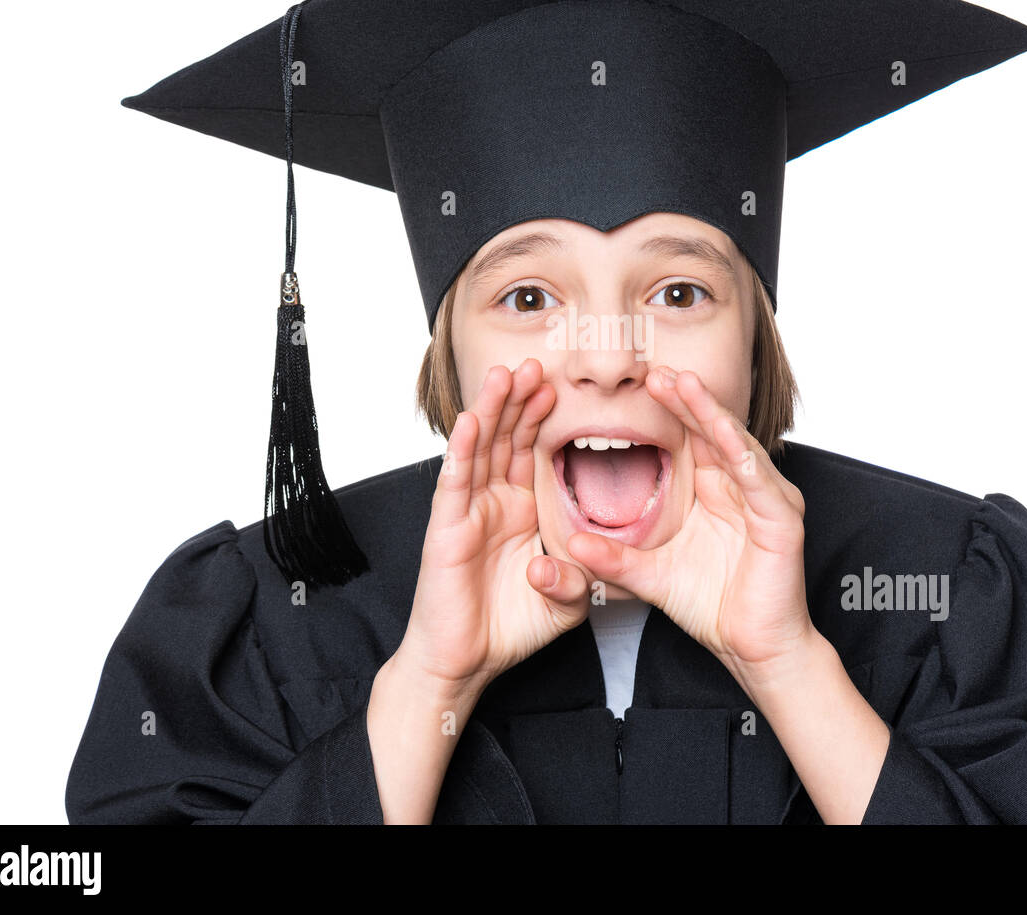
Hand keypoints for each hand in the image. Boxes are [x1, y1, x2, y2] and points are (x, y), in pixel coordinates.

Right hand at [394, 358, 592, 694]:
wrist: (464, 664)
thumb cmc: (508, 629)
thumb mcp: (565, 600)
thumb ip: (579, 575)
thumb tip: (574, 554)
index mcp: (520, 510)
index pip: (529, 451)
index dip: (541, 416)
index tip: (558, 383)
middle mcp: (492, 504)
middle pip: (505, 438)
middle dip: (518, 399)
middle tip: (535, 362)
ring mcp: (468, 513)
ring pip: (479, 449)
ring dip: (491, 410)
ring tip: (505, 373)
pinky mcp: (447, 530)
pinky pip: (456, 484)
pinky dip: (463, 451)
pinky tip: (472, 420)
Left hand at [568, 367, 816, 688]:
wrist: (754, 650)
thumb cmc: (713, 607)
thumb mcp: (651, 577)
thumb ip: (615, 558)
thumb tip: (571, 543)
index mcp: (717, 490)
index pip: (694, 438)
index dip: (673, 409)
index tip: (644, 383)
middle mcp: (746, 487)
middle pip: (716, 431)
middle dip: (689, 398)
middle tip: (658, 370)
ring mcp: (768, 501)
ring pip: (738, 446)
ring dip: (712, 414)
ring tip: (686, 385)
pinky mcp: (782, 521)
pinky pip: (760, 482)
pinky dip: (742, 456)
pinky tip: (723, 434)